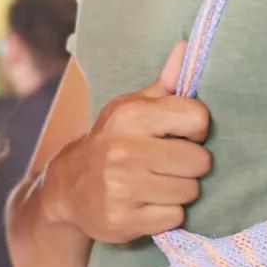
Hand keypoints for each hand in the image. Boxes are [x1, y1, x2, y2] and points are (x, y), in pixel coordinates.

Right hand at [40, 40, 210, 243]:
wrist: (67, 188)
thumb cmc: (112, 142)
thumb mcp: (132, 108)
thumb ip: (165, 83)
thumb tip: (186, 46)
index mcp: (130, 116)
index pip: (197, 118)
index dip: (195, 130)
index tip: (179, 135)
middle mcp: (124, 150)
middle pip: (199, 161)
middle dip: (189, 165)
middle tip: (167, 164)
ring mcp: (122, 188)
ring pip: (189, 191)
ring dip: (178, 190)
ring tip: (155, 184)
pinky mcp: (123, 220)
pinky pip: (173, 217)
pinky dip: (165, 214)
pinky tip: (146, 204)